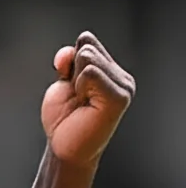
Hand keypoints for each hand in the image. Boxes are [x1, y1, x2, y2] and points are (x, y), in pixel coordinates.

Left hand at [41, 32, 135, 168]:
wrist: (63, 146)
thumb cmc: (63, 118)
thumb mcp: (62, 82)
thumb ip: (69, 60)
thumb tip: (73, 51)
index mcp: (110, 70)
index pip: (87, 41)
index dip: (69, 60)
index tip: (69, 84)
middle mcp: (122, 76)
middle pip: (86, 47)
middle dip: (71, 72)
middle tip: (77, 98)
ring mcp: (124, 86)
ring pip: (88, 57)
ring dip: (75, 81)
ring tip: (82, 102)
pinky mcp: (119, 97)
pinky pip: (91, 72)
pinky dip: (80, 86)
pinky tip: (86, 104)